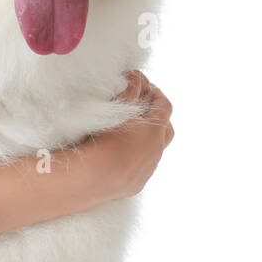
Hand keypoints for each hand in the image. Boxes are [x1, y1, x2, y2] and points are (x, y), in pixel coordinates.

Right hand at [93, 69, 174, 199]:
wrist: (94, 176)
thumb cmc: (106, 138)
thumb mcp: (119, 106)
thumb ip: (131, 89)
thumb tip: (136, 77)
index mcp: (156, 129)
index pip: (165, 106)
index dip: (156, 94)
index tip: (146, 88)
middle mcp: (157, 150)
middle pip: (167, 130)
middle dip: (158, 119)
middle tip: (144, 112)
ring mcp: (148, 169)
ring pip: (154, 151)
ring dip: (146, 141)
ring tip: (129, 135)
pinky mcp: (136, 184)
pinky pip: (140, 169)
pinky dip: (134, 160)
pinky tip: (118, 157)